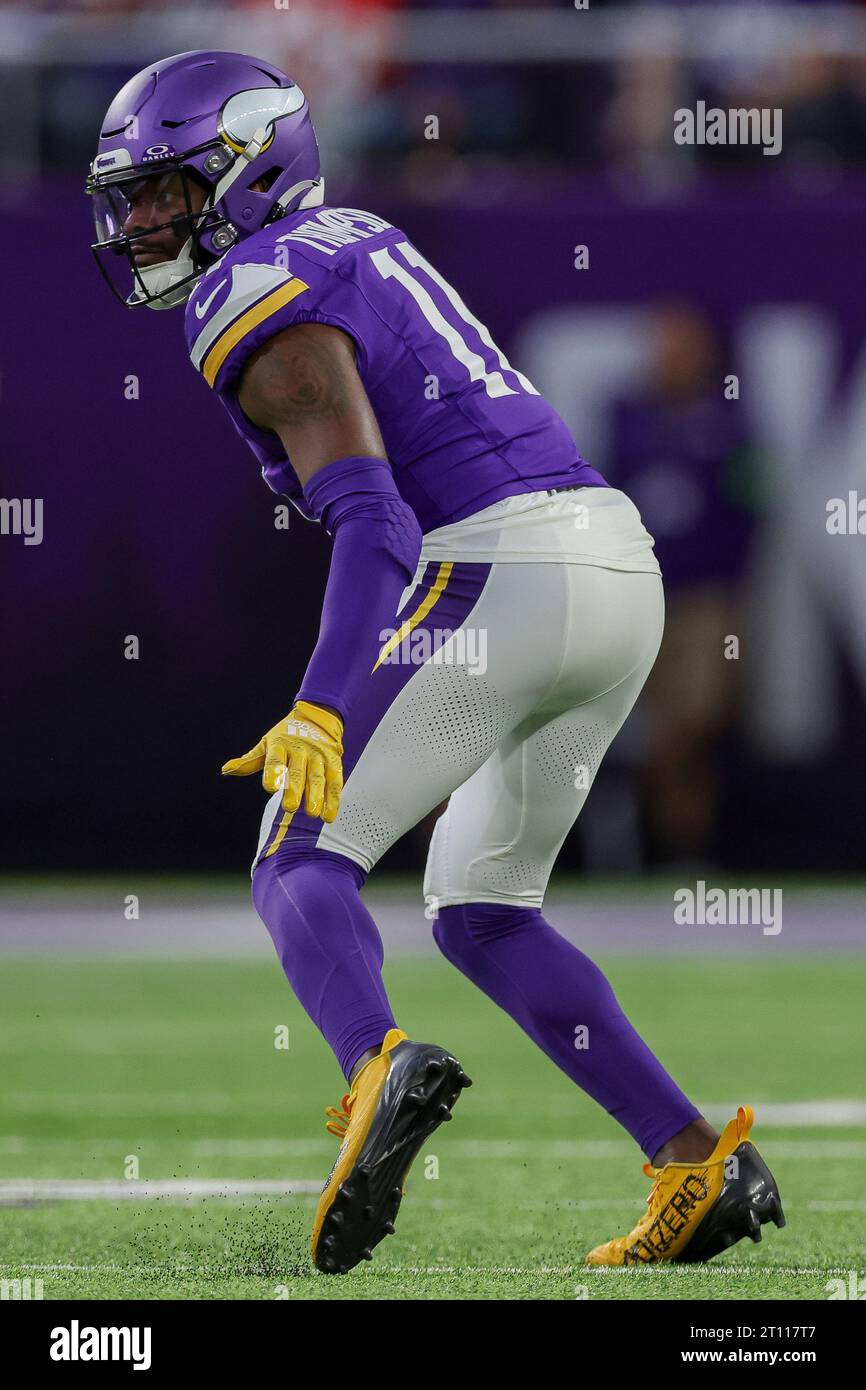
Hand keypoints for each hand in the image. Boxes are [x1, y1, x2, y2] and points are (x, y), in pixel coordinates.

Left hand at [221, 700, 343, 821]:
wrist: (317, 718)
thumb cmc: (286, 736)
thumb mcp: (266, 744)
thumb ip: (249, 761)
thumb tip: (226, 770)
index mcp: (280, 744)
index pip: (275, 759)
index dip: (273, 773)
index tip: (271, 788)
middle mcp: (301, 749)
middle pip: (297, 771)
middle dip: (295, 789)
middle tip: (290, 807)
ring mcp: (319, 755)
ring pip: (318, 777)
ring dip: (316, 796)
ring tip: (313, 814)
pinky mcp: (334, 761)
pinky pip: (334, 781)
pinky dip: (333, 799)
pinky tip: (328, 815)